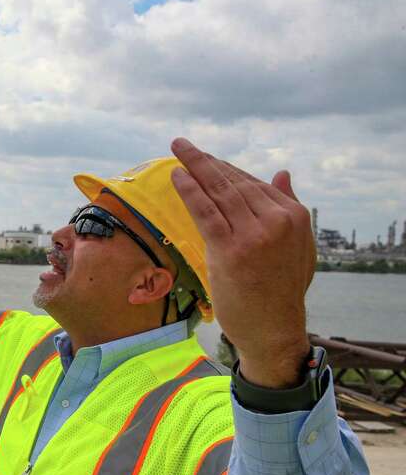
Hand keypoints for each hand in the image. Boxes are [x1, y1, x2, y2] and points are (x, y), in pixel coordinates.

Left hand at [169, 138, 314, 388]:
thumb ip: (289, 207)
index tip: (205, 161)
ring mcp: (254, 235)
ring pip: (219, 193)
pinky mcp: (231, 250)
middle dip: (206, 162)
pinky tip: (177, 176)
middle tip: (182, 145)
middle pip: (233, 184)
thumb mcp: (298, 245)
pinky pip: (206, 213)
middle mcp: (277, 221)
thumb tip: (282, 172)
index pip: (253, 184)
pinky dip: (190, 192)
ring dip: (195, 168)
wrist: (273, 330)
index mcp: (295, 216)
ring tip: (177, 150)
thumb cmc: (282, 289)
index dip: (225, 171)